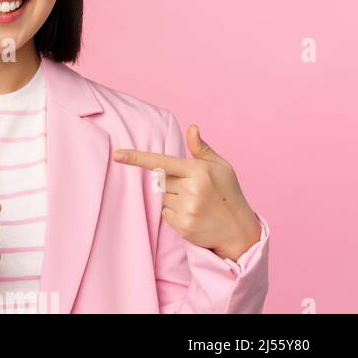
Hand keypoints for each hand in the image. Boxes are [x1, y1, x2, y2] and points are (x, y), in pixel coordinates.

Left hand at [113, 124, 261, 260]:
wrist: (239, 230)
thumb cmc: (228, 193)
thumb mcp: (220, 167)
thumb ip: (201, 149)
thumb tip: (191, 127)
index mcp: (198, 170)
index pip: (161, 162)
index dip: (137, 158)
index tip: (117, 155)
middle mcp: (191, 189)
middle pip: (161, 180)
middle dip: (174, 182)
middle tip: (196, 190)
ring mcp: (186, 209)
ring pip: (163, 197)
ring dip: (175, 198)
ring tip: (197, 204)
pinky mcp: (182, 226)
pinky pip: (165, 213)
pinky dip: (175, 213)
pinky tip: (193, 215)